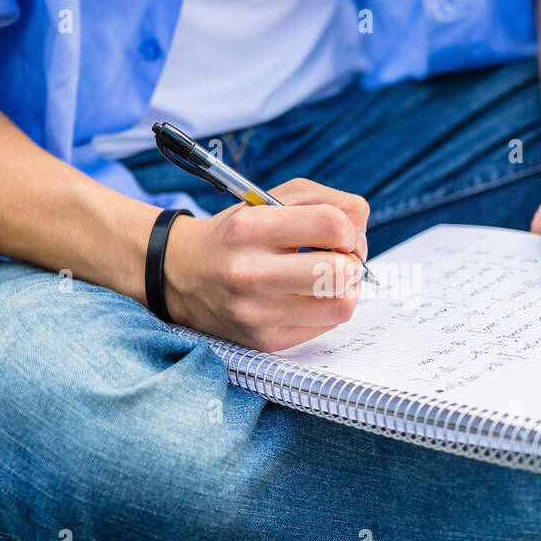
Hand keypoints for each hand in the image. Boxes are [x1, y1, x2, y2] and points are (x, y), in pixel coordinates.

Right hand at [161, 179, 369, 350]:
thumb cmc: (235, 234)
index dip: (349, 228)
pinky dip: (327, 309)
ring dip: (346, 288)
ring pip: (341, 305)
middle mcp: (249, 273)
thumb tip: (361, 222)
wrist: (180, 275)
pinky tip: (309, 297)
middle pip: (341, 271)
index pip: (332, 225)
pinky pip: (325, 327)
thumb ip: (322, 199)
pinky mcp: (264, 341)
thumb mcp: (268, 199)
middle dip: (352, 260)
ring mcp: (256, 313)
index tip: (340, 232)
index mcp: (250, 228)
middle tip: (340, 256)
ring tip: (329, 278)